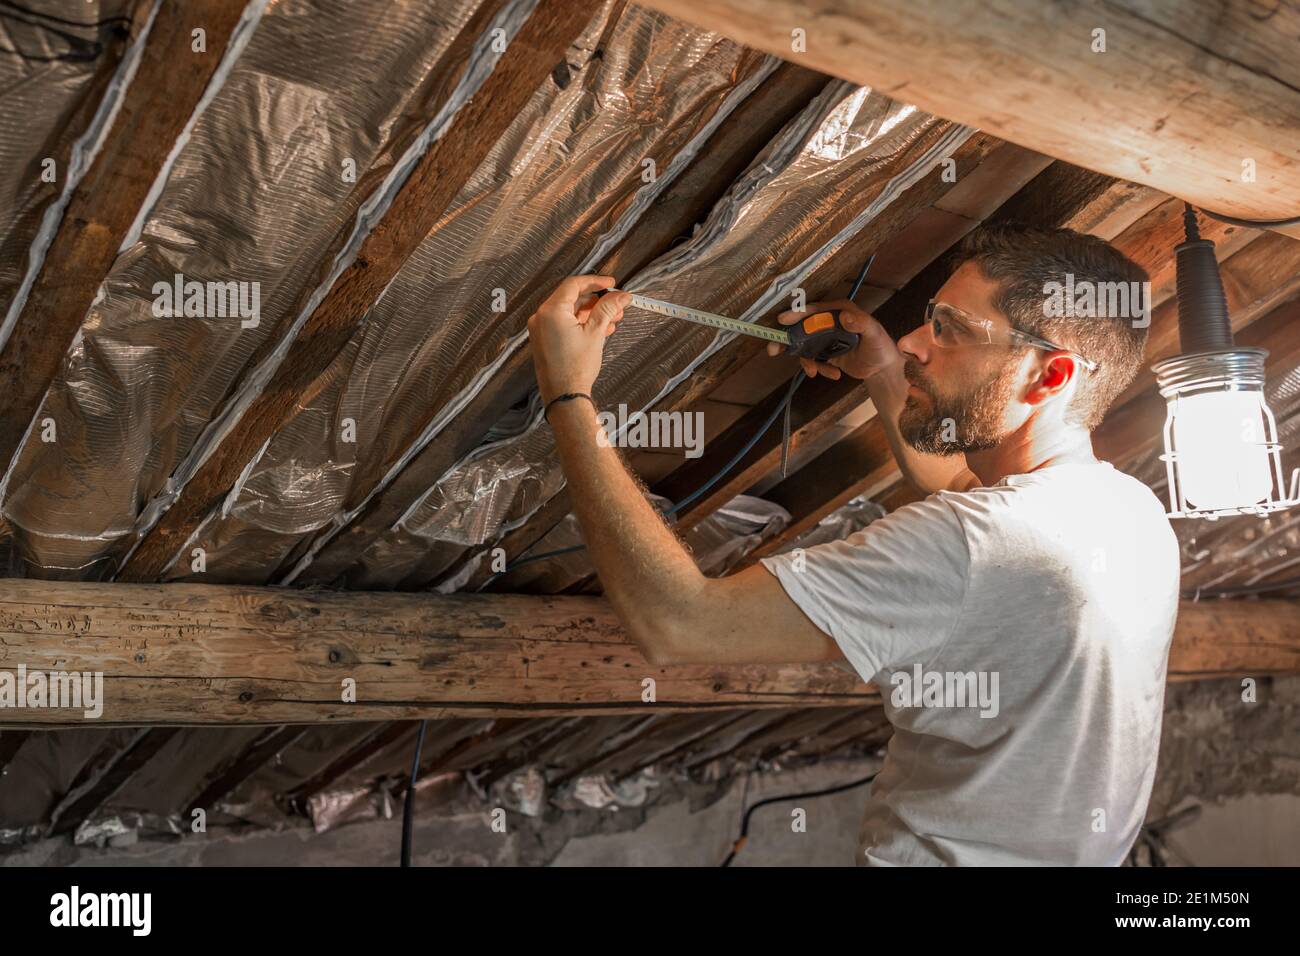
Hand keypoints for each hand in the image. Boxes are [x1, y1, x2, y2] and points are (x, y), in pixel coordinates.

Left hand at [529, 275, 630, 403]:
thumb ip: (607, 309)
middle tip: (617, 303)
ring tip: (614, 318)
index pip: (573, 285)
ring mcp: (542, 329)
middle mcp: (542, 317)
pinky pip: (565, 324)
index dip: (595, 281)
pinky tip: (602, 328)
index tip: (611, 284)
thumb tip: (621, 295)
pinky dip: (582, 323)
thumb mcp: (595, 333)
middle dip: (597, 300)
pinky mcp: (545, 340)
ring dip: (592, 312)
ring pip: (570, 312)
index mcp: (551, 311)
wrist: (564, 396)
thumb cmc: (575, 368)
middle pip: (572, 298)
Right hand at [766, 299, 900, 380]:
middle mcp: (828, 321)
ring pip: (804, 346)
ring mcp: (824, 337)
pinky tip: (833, 374)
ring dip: (806, 361)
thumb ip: (861, 323)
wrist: (882, 368)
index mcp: (839, 310)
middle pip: (801, 326)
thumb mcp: (873, 333)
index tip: (782, 320)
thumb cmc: (881, 346)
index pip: (814, 309)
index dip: (797, 314)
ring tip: (814, 372)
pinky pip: (812, 359)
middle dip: (787, 339)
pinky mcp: (824, 352)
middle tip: (773, 350)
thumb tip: (845, 316)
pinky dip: (818, 368)